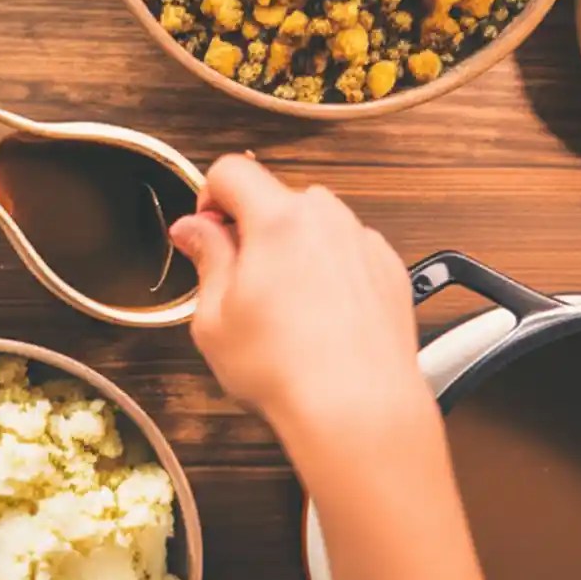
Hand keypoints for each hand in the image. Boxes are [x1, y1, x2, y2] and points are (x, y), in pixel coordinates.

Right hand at [170, 154, 432, 464]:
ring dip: (292, 249)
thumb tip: (192, 229)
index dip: (208, 198)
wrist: (357, 409)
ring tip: (281, 308)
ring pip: (315, 225)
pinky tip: (317, 319)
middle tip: (237, 281)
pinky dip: (328, 272)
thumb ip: (205, 259)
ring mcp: (363, 243)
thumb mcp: (214, 318)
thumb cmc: (286, 370)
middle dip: (251, 229)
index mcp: (277, 221)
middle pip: (275, 198)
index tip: (206, 233)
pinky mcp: (388, 271)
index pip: (232, 171)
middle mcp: (327, 220)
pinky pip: (347, 253)